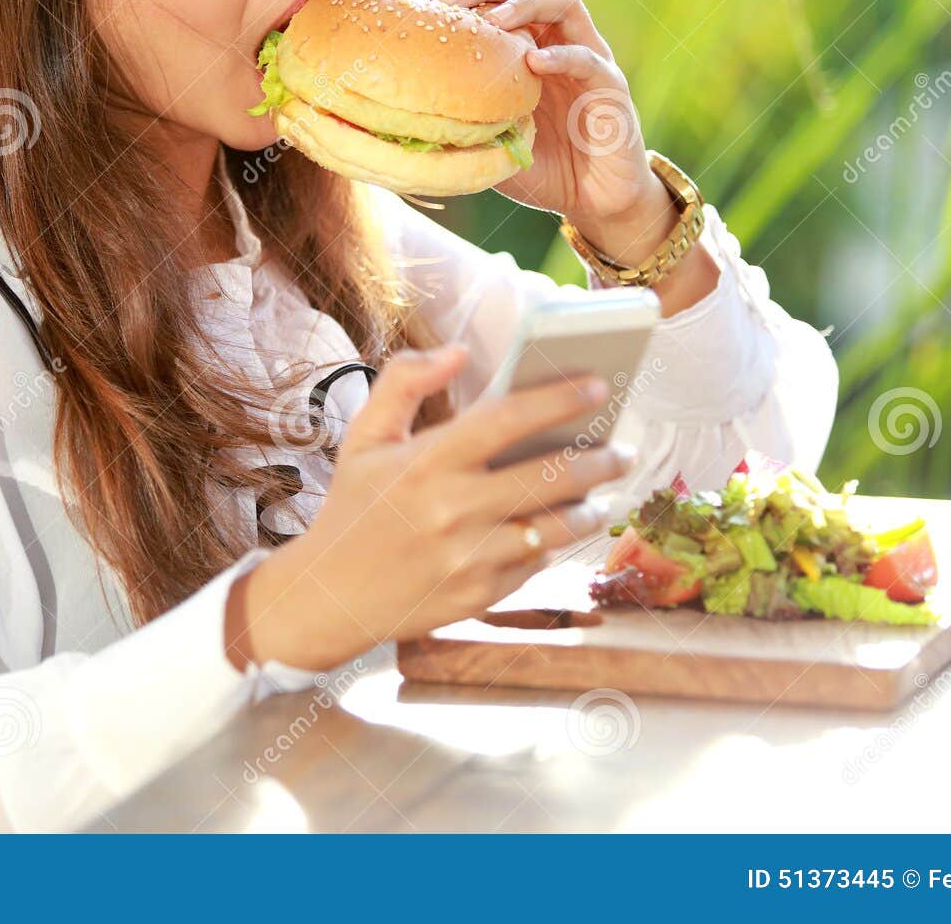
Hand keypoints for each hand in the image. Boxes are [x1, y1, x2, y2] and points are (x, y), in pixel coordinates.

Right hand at [227, 344, 635, 672]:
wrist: (328, 597)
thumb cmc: (353, 507)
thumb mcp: (364, 437)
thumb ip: (403, 381)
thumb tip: (459, 352)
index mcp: (424, 462)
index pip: (505, 419)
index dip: (558, 399)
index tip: (599, 385)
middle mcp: (450, 510)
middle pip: (547, 476)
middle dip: (598, 459)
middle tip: (621, 447)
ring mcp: (467, 558)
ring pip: (556, 527)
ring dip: (591, 506)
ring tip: (605, 491)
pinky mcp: (478, 596)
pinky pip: (537, 564)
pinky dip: (556, 544)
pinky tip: (564, 529)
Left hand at [413, 0, 674, 260]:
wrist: (592, 201)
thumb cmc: (538, 167)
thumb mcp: (485, 140)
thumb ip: (453, 120)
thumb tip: (385, 123)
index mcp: (520, 39)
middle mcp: (552, 36)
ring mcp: (584, 55)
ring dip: (523, 2)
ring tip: (494, 20)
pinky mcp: (609, 85)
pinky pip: (588, 58)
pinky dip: (563, 55)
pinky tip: (535, 63)